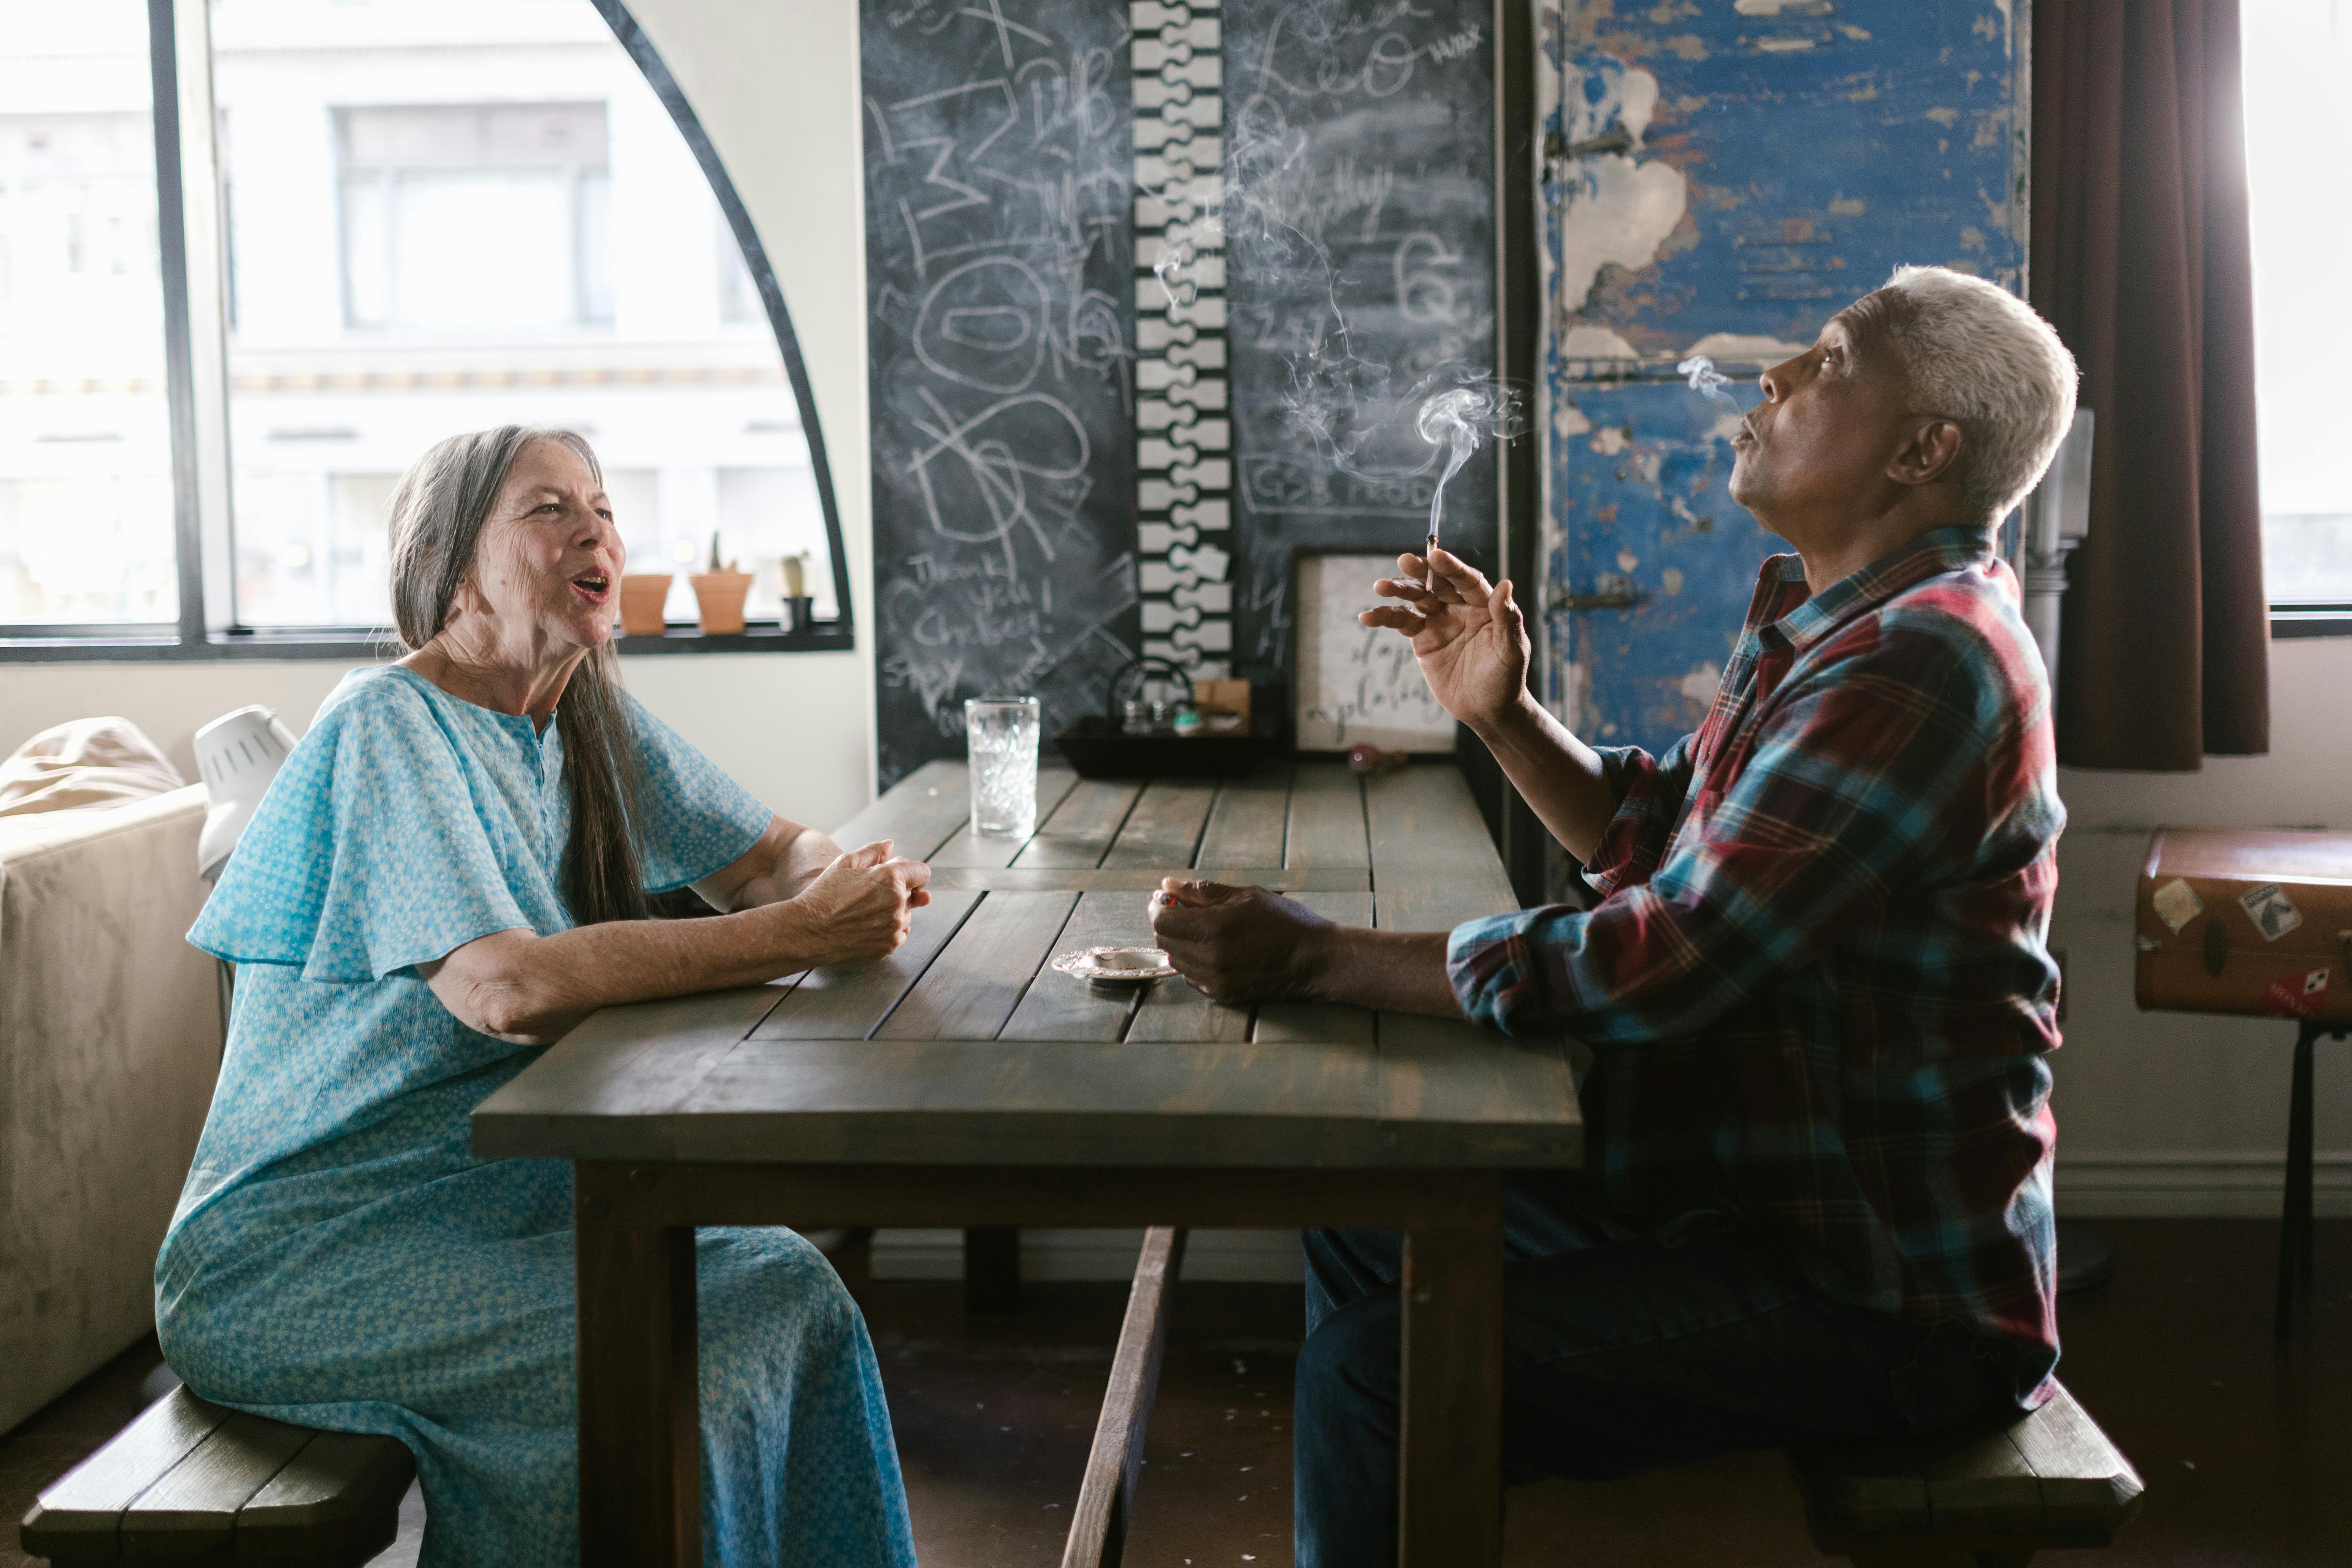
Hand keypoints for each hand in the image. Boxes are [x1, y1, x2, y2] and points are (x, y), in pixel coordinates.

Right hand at [787, 840, 930, 964]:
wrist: (808, 930)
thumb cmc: (824, 894)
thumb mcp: (845, 863)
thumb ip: (873, 851)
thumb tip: (890, 845)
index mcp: (891, 878)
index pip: (923, 873)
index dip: (912, 872)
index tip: (901, 875)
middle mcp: (898, 903)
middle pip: (913, 894)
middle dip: (900, 890)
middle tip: (872, 893)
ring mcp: (895, 927)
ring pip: (906, 915)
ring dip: (894, 911)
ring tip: (865, 911)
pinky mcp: (889, 946)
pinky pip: (900, 935)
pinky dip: (889, 930)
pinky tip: (868, 925)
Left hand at [1149, 879, 1329, 1003]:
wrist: (1315, 961)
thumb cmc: (1285, 922)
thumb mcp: (1246, 896)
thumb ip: (1203, 892)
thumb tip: (1167, 885)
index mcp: (1215, 929)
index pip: (1162, 922)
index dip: (1159, 908)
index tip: (1167, 899)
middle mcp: (1210, 958)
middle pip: (1164, 942)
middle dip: (1168, 924)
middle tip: (1183, 911)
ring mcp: (1216, 981)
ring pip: (1176, 961)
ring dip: (1180, 944)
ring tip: (1203, 931)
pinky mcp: (1223, 995)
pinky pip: (1192, 977)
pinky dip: (1194, 962)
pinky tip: (1215, 950)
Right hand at [1359, 547, 1529, 728]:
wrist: (1488, 710)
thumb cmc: (1507, 679)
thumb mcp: (1513, 651)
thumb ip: (1507, 619)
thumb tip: (1505, 585)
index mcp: (1484, 606)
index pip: (1466, 581)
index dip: (1452, 568)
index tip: (1436, 555)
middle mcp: (1460, 608)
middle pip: (1438, 583)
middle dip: (1421, 571)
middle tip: (1404, 560)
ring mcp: (1439, 622)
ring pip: (1417, 599)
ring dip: (1399, 590)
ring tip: (1380, 587)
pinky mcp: (1422, 639)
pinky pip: (1402, 622)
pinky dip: (1385, 617)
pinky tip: (1368, 616)